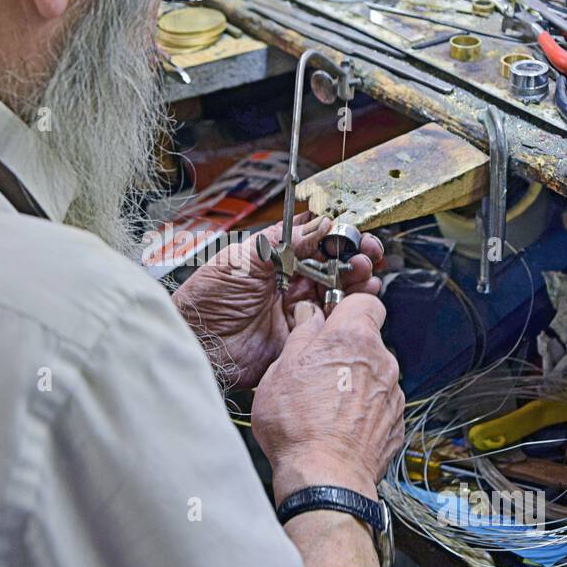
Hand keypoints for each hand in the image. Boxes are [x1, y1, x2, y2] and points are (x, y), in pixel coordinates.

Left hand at [172, 213, 384, 389]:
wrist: (199, 343)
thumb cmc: (208, 299)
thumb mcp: (243, 259)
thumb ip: (282, 242)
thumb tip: (317, 223)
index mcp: (275, 260)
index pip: (314, 243)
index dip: (337, 236)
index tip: (354, 232)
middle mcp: (289, 283)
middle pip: (334, 267)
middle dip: (354, 257)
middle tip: (367, 253)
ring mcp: (298, 310)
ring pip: (339, 293)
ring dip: (357, 281)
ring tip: (366, 273)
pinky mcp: (302, 337)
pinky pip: (333, 323)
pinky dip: (350, 311)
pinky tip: (359, 299)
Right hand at [251, 293, 404, 505]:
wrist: (325, 477)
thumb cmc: (298, 427)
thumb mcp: (281, 370)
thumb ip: (301, 336)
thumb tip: (308, 316)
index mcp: (352, 338)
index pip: (365, 300)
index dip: (345, 307)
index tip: (328, 319)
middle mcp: (381, 360)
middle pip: (367, 339)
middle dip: (344, 348)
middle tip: (315, 368)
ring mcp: (392, 392)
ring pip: (373, 372)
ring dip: (354, 380)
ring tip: (325, 403)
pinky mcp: (396, 421)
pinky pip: (379, 403)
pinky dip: (363, 408)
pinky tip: (339, 424)